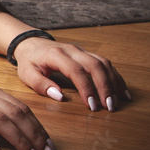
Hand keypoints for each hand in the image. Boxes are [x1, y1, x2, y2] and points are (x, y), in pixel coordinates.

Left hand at [13, 38, 130, 111]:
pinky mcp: (87, 54)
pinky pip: (105, 63)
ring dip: (114, 82)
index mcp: (56, 55)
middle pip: (95, 65)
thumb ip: (41, 85)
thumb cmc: (29, 61)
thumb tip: (60, 97)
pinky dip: (115, 77)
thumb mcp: (27, 74)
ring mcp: (82, 51)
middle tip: (110, 107)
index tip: (91, 105)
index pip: (76, 71)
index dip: (86, 88)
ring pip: (104, 63)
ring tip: (119, 101)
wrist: (31, 43)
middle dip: (105, 87)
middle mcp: (72, 50)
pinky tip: (121, 91)